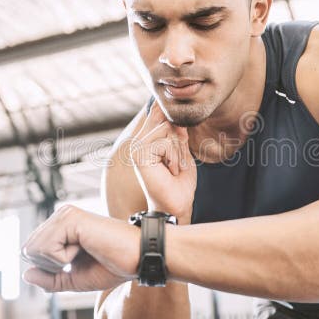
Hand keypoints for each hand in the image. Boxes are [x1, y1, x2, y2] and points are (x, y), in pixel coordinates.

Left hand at [20, 205, 138, 291]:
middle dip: (50, 266)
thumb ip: (50, 279)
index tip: (75, 264)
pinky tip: (84, 249)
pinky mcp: (70, 218)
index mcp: (61, 227)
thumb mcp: (74, 280)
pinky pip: (47, 248)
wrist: (137, 259)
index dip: (48, 268)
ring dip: (57, 262)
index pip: (31, 251)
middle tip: (79, 260)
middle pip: (28, 250)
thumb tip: (26, 274)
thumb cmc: (112, 267)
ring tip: (82, 253)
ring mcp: (64, 215)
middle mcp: (60, 216)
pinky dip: (63, 259)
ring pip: (33, 249)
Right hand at [129, 102, 196, 220]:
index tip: (178, 134)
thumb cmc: (179, 181)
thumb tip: (174, 115)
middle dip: (179, 141)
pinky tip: (169, 171)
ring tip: (172, 168)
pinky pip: (165, 143)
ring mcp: (137, 147)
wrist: (177, 204)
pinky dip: (174, 157)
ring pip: (167, 129)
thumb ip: (177, 133)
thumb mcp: (181, 151)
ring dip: (177, 151)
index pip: (158, 114)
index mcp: (147, 139)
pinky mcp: (139, 154)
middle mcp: (138, 141)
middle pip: (166, 119)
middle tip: (176, 163)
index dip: (171, 118)